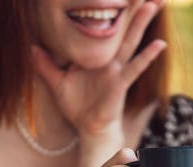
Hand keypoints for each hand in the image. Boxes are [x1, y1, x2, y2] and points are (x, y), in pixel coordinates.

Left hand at [32, 0, 166, 138]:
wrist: (89, 128)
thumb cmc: (77, 107)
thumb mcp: (57, 83)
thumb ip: (46, 65)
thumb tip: (32, 47)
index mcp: (95, 57)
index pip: (103, 29)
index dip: (110, 12)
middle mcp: (109, 60)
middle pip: (122, 29)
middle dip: (132, 10)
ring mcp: (117, 70)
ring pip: (131, 41)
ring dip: (142, 23)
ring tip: (153, 4)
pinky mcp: (121, 82)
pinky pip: (135, 67)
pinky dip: (147, 56)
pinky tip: (160, 44)